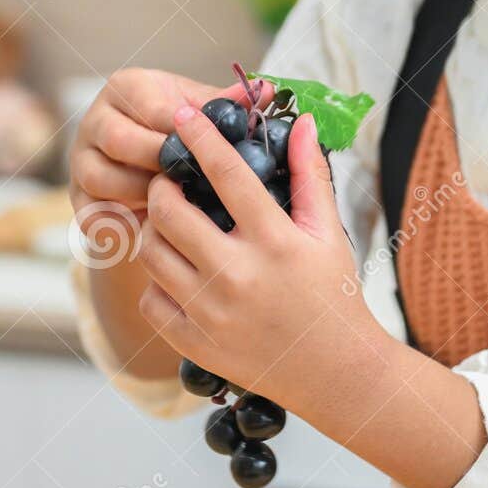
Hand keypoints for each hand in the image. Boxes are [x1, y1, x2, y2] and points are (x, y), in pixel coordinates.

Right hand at [68, 68, 257, 239]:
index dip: (180, 127)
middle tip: (193, 179)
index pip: (147, 104)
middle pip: (116, 139)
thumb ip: (228, 103)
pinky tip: (156, 232)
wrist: (148, 169)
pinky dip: (124, 226)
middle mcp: (96, 121)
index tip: (209, 146)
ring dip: (141, 194)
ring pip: (100, 178)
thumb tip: (267, 90)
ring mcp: (81, 161)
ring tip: (178, 206)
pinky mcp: (79, 200)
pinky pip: (93, 216)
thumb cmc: (183, 133)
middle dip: (157, 160)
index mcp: (127, 88)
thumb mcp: (202, 111)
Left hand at [135, 108, 392, 419]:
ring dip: (156, 232)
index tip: (183, 116)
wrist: (337, 372)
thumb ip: (310, 174)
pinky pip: (150, 299)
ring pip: (152, 253)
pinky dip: (158, 282)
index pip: (228, 175)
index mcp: (274, 242)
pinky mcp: (194, 343)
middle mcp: (237, 276)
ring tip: (175, 227)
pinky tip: (179, 274)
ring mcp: (211, 313)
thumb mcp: (327, 232)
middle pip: (170, 213)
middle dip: (163, 188)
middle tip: (171, 184)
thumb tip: (299, 120)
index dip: (201, 138)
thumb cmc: (334, 294)